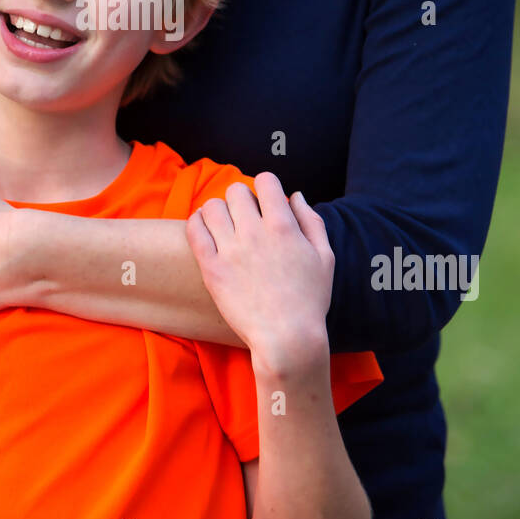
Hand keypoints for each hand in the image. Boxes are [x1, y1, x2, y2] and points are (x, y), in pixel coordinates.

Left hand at [185, 172, 333, 368]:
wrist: (287, 338)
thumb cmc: (309, 300)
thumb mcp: (325, 258)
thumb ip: (312, 221)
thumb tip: (296, 195)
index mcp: (283, 227)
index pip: (265, 180)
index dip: (266, 186)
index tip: (266, 202)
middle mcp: (254, 233)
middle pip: (236, 191)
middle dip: (242, 198)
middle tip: (245, 216)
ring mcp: (230, 251)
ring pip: (212, 207)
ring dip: (219, 210)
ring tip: (224, 224)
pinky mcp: (211, 269)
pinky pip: (194, 231)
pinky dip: (197, 223)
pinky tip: (206, 229)